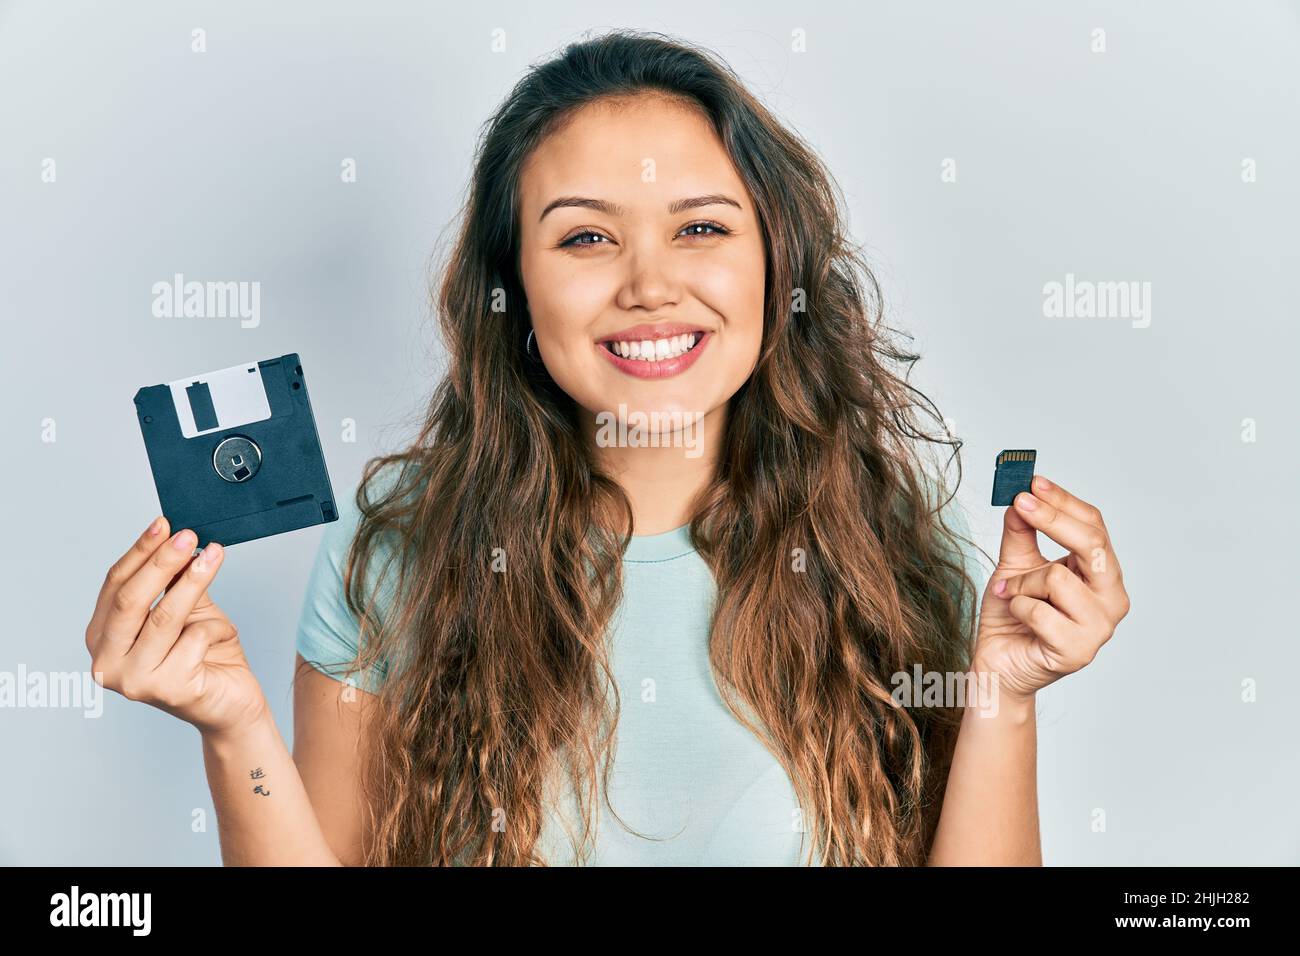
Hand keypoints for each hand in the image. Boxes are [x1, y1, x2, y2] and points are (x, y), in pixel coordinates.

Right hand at [85, 516, 267, 738]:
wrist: (232, 703)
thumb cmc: (205, 656)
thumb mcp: (187, 610)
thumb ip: (174, 582)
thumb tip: (175, 539)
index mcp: (103, 638)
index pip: (115, 586)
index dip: (140, 551)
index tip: (164, 524)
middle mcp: (107, 662)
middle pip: (131, 600)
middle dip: (161, 562)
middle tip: (188, 535)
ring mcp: (132, 680)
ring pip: (164, 616)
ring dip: (193, 580)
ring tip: (214, 554)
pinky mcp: (166, 690)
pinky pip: (195, 638)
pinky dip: (216, 627)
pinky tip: (223, 636)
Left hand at [972, 474, 1130, 702]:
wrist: (998, 664)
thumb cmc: (1012, 616)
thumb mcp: (1013, 566)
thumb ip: (1021, 535)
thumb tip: (1022, 499)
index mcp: (1103, 574)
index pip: (1094, 527)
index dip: (1064, 502)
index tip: (1033, 482)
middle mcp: (1111, 598)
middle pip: (1092, 544)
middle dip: (1053, 519)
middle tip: (1021, 503)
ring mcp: (1099, 627)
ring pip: (1057, 578)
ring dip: (1021, 583)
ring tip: (1010, 596)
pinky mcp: (1078, 651)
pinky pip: (1040, 611)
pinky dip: (1017, 607)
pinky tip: (1017, 617)